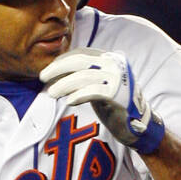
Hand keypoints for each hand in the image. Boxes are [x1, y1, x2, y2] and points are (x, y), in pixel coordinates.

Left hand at [39, 47, 164, 154]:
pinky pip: (94, 91)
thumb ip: (83, 77)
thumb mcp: (98, 85)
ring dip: (64, 84)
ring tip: (51, 93)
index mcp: (109, 59)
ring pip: (84, 77)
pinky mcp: (118, 94)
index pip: (81, 53)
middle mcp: (114, 64)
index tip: (48, 70)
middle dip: (58, 68)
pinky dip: (79, 95)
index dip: (62, 60)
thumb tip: (55, 74)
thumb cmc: (114, 106)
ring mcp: (118, 78)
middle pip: (80, 61)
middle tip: (42, 77)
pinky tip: (69, 100)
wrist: (138, 125)